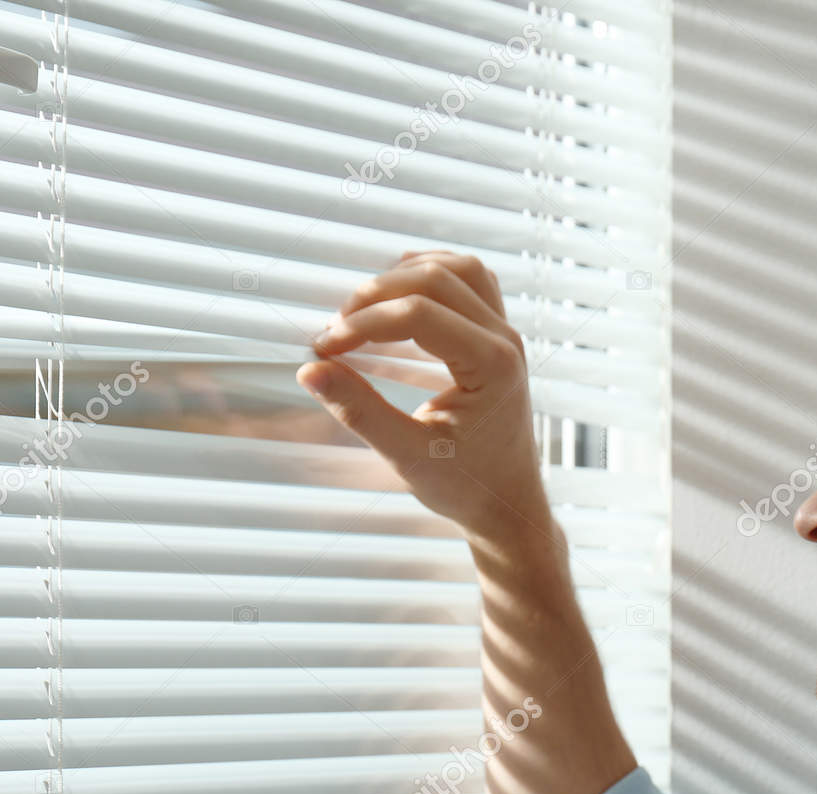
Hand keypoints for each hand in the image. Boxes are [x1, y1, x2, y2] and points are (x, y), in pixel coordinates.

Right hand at [297, 251, 547, 541]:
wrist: (506, 501)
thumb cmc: (467, 485)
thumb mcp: (407, 456)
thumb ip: (360, 411)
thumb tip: (310, 370)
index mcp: (492, 367)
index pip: (419, 314)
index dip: (363, 323)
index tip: (324, 349)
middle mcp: (505, 340)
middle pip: (435, 279)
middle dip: (375, 296)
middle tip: (334, 333)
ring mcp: (505, 333)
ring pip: (456, 269)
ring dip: (402, 276)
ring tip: (360, 310)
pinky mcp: (497, 335)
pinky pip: (470, 281)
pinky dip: (430, 274)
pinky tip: (397, 292)